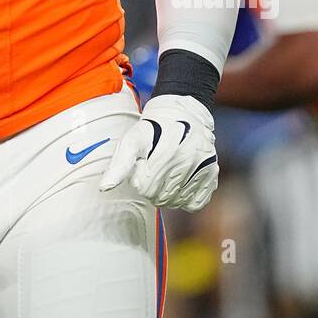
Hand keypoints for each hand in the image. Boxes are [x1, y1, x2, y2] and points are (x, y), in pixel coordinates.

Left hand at [99, 94, 218, 210]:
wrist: (183, 113)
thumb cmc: (153, 129)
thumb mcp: (132, 140)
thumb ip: (119, 164)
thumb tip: (104, 188)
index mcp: (165, 152)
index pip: (145, 188)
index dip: (139, 179)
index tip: (142, 165)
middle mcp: (187, 159)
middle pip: (161, 197)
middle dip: (152, 188)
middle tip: (153, 170)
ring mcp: (202, 167)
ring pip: (178, 202)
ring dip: (168, 195)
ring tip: (165, 175)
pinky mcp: (212, 174)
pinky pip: (196, 204)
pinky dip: (186, 199)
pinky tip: (180, 184)